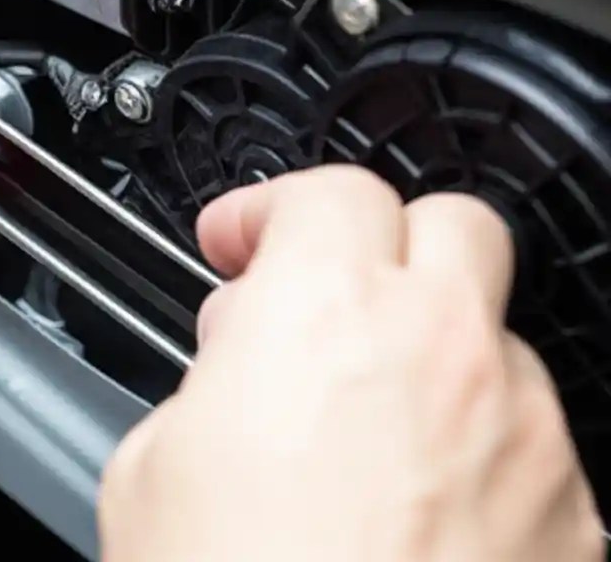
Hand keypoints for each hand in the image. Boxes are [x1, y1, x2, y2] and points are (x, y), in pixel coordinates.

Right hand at [98, 166, 604, 560]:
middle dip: (382, 245)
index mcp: (324, 319)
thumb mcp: (149, 471)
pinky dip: (478, 452)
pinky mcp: (576, 523)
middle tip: (321, 300)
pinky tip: (412, 518)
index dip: (269, 211)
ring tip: (361, 435)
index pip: (327, 194)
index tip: (239, 248)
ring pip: (498, 339)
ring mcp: (526, 438)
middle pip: (452, 226)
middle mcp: (445, 357)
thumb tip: (237, 366)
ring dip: (432, 355)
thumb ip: (208, 384)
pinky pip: (534, 444)